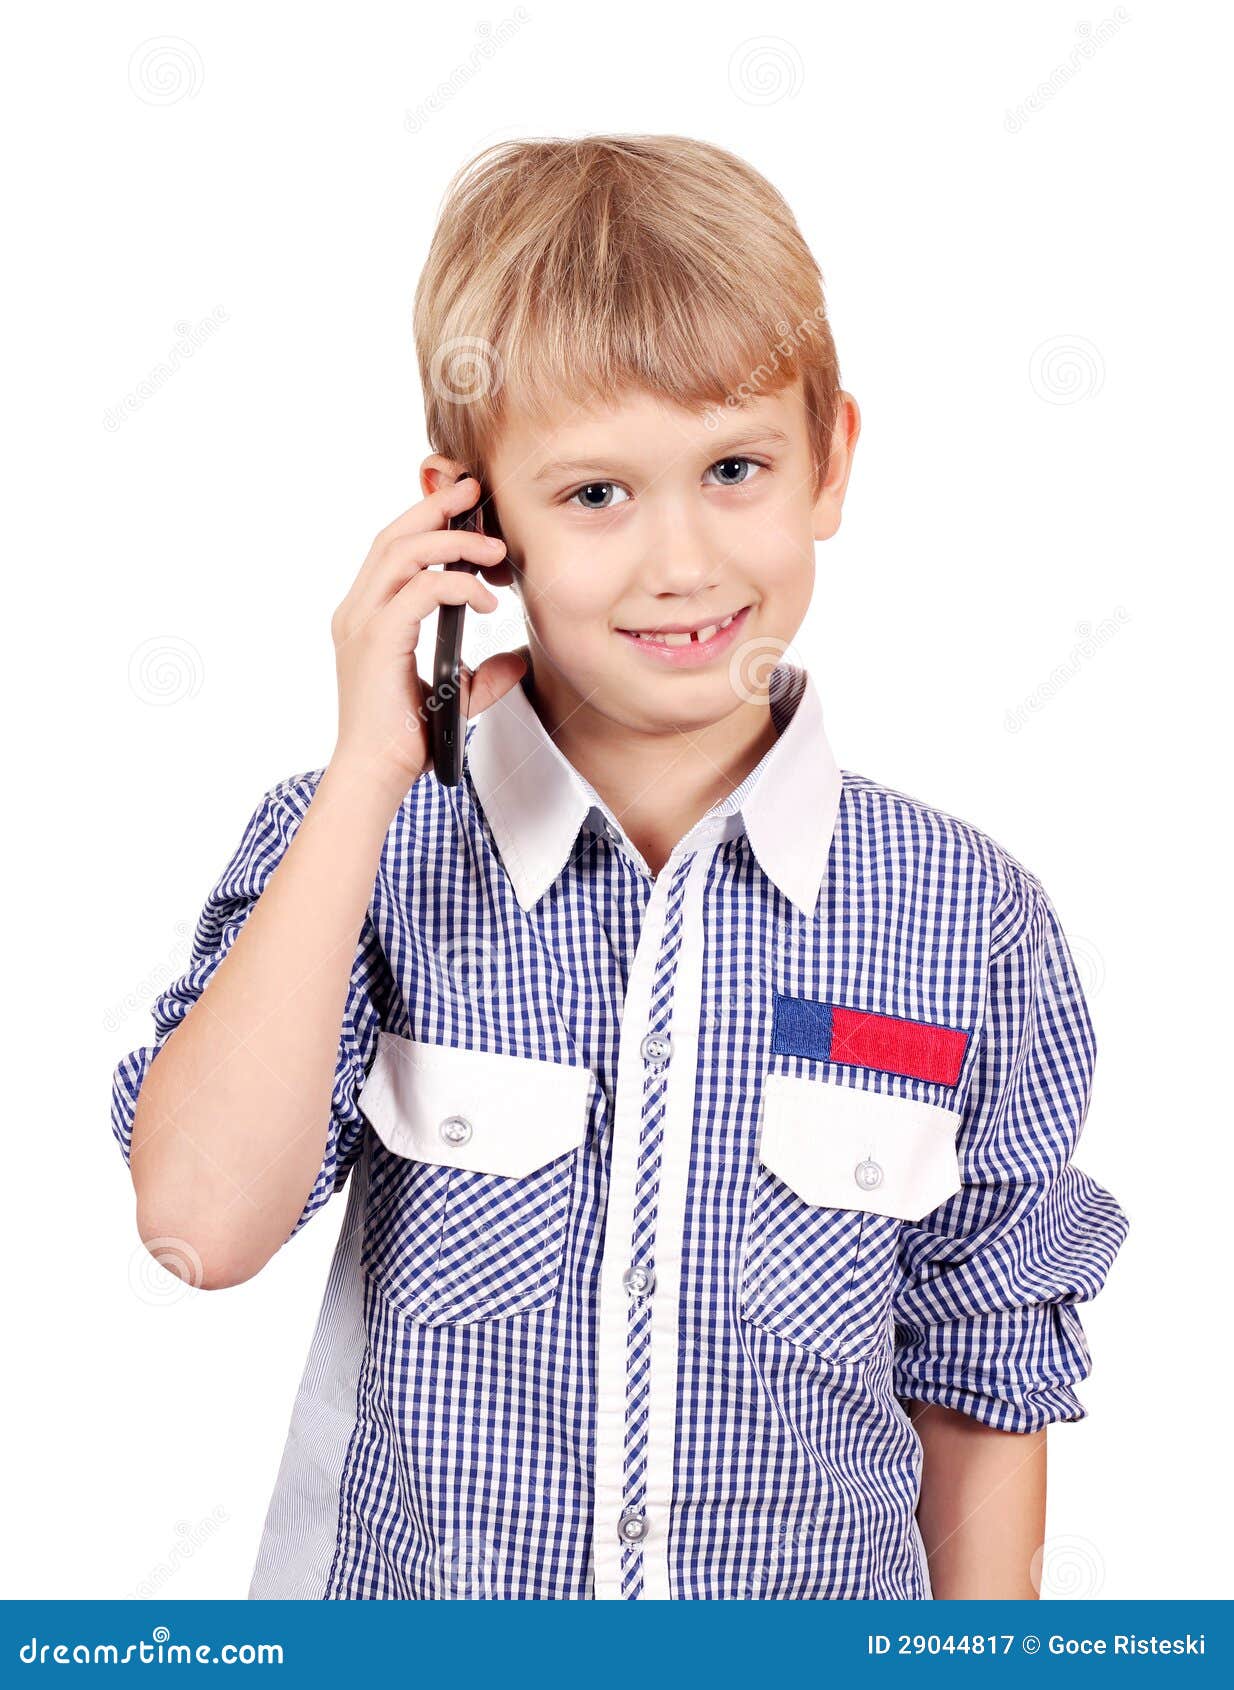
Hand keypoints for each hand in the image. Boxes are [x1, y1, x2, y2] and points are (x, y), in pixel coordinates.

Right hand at [328, 472, 526, 803]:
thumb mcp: (457, 695)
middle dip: (436, 507)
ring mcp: (361, 623)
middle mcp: (358, 611)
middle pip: (393, 536)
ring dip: (452, 540)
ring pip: (402, 552)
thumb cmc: (408, 738)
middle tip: (477, 493)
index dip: (427, 518)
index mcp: (368, 615)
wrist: (377, 774)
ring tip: (494, 548)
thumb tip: (519, 659)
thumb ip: (485, 674)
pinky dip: (456, 585)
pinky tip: (485, 600)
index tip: (467, 503)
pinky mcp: (376, 640)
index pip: (392, 548)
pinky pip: (419, 590)